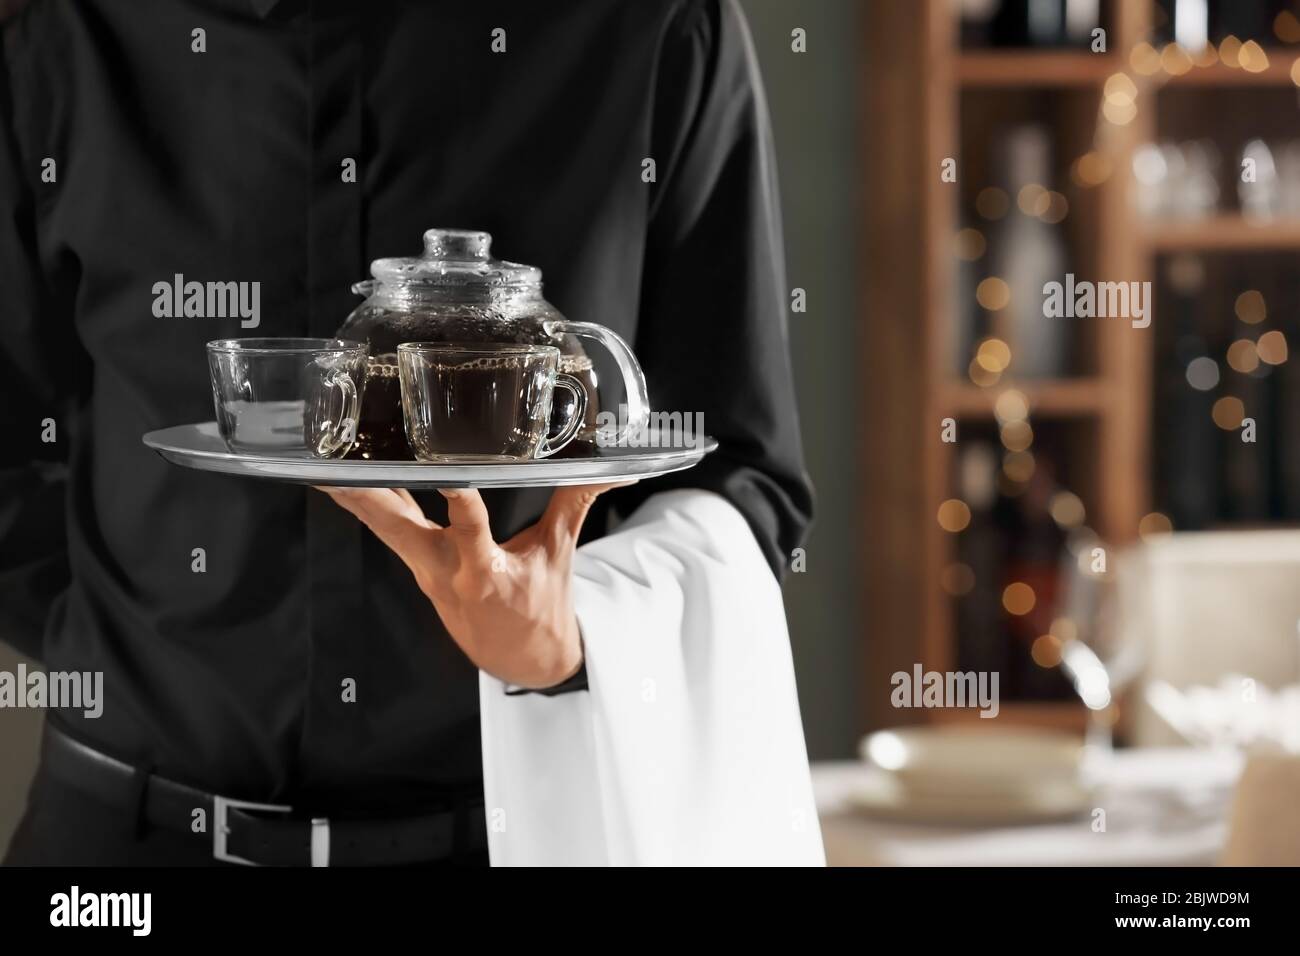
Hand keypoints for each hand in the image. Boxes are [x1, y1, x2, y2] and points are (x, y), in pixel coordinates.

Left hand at [317, 482, 630, 688]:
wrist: (521, 660)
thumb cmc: (539, 608)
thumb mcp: (559, 556)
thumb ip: (576, 503)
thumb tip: (616, 470)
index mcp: (485, 571)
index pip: (471, 530)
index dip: (459, 503)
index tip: (448, 478)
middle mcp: (446, 571)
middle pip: (398, 531)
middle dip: (365, 499)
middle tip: (332, 468)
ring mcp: (426, 573)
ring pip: (384, 530)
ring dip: (354, 499)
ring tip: (323, 465)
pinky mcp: (418, 570)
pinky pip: (390, 533)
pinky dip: (371, 506)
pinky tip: (351, 480)